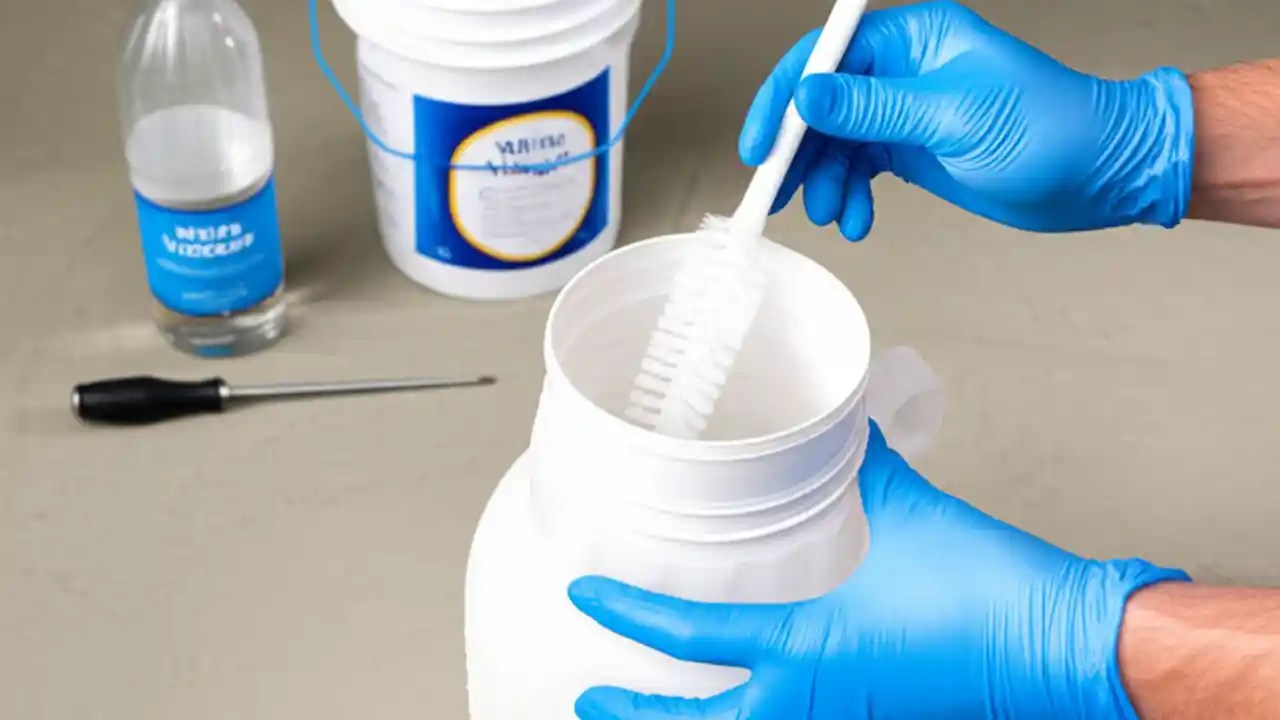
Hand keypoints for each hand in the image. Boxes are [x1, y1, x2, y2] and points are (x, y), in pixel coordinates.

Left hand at [569, 423, 1188, 718]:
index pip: (690, 632)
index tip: (587, 594)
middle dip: (639, 718)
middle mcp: (817, 699)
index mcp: (808, 648)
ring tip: (665, 712)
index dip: (629, 612)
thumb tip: (848, 431)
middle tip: (592, 699)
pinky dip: (762, 718)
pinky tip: (757, 702)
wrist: (1065, 648)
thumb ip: (865, 469)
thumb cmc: (992, 596)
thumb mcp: (910, 514)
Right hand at [740, 0, 1194, 239]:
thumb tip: (807, 97)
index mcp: (913, 39)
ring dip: (825, 181)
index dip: (785, 99)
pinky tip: (856, 219)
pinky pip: (860, 168)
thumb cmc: (1051, 129)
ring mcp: (905, 110)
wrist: (1100, 173)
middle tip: (780, 192)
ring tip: (832, 214)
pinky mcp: (912, 148)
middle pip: (821, 104)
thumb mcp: (952, 116)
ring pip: (836, 142)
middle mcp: (903, 70)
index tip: (763, 144)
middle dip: (799, 151)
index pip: (825, 57)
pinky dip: (851, 195)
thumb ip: (873, 109)